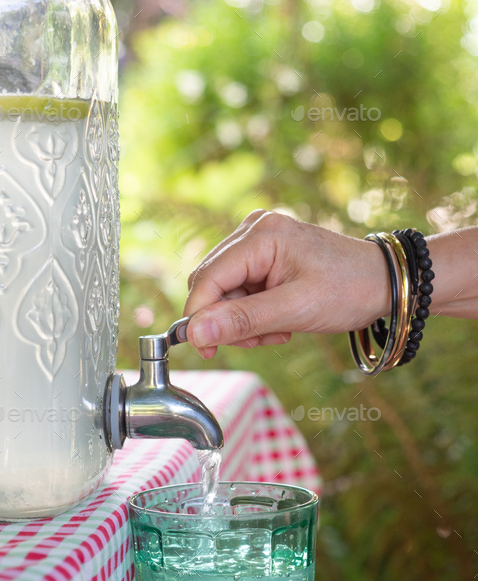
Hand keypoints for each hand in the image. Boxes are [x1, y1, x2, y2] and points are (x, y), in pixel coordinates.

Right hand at [184, 213, 477, 357]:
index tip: (206, 350)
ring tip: (279, 330)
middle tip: (260, 339)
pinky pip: (241, 290)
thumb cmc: (348, 290)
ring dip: (244, 320)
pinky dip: (255, 313)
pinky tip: (280, 321)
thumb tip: (194, 334)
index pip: (207, 280)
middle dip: (229, 320)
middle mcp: (254, 230)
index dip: (200, 318)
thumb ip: (242, 321)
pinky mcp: (265, 255)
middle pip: (212, 285)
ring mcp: (259, 241)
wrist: (384, 282)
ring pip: (225, 292)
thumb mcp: (294, 310)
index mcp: (260, 236)